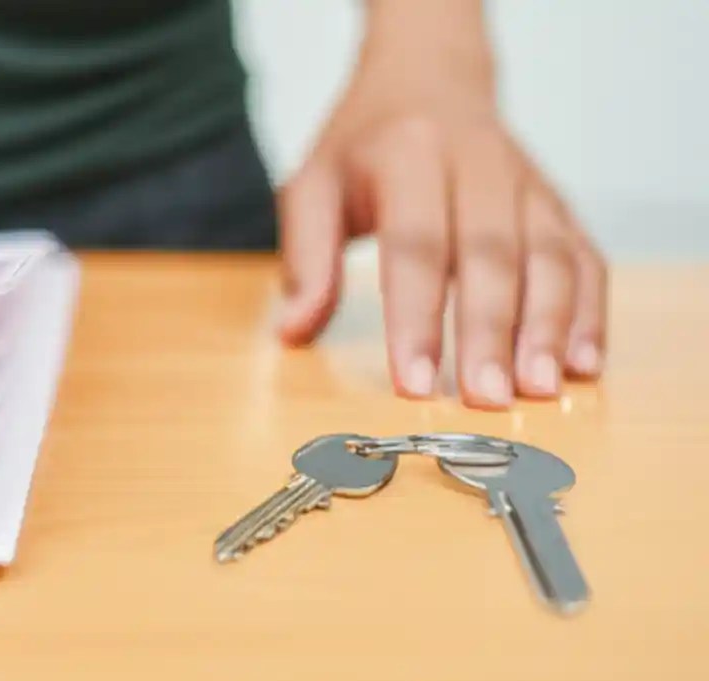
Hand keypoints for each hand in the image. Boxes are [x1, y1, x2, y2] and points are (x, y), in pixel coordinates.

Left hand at [276, 47, 606, 409]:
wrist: (428, 79)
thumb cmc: (363, 147)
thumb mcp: (312, 186)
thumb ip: (305, 259)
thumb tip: (293, 333)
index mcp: (407, 154)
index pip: (415, 244)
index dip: (416, 317)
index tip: (413, 382)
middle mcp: (476, 162)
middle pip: (490, 254)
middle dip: (491, 332)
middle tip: (487, 399)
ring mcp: (525, 182)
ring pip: (548, 256)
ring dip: (550, 328)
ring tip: (540, 390)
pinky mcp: (557, 203)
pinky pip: (583, 257)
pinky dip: (590, 312)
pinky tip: (583, 364)